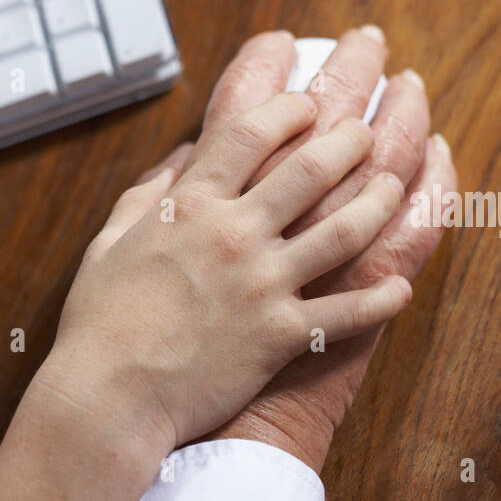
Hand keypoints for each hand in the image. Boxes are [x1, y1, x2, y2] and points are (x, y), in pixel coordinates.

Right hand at [37, 89, 411, 459]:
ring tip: (393, 185)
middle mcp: (234, 233)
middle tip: (365, 131)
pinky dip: (381, 298)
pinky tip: (400, 286)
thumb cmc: (100, 322)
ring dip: (378, 201)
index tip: (309, 102)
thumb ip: (148, 191)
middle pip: (310, 168)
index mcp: (190, 205)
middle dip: (348, 140)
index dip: (287, 109)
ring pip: (344, 228)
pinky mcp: (282, 335)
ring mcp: (263, 284)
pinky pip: (348, 311)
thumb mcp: (110, 239)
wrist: (108, 398)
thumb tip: (180, 154)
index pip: (250, 133)